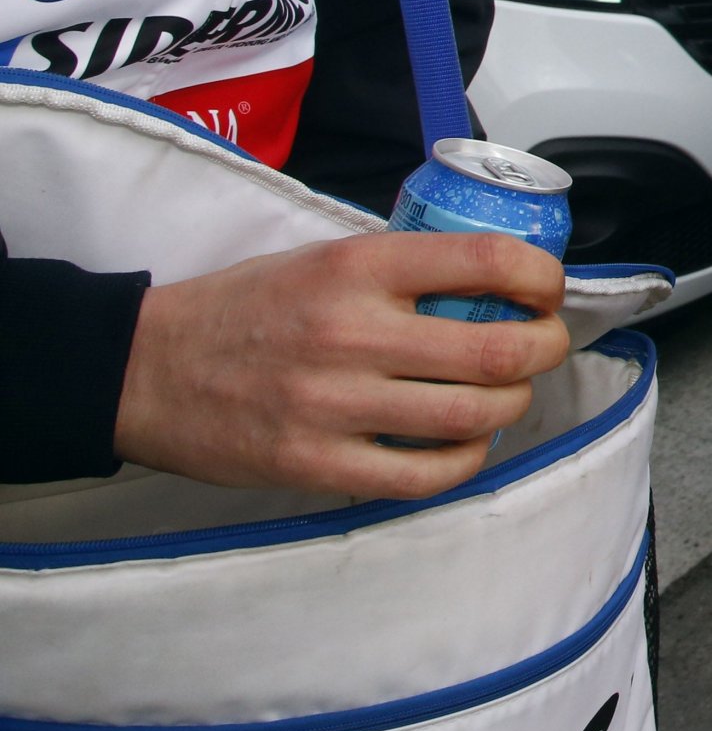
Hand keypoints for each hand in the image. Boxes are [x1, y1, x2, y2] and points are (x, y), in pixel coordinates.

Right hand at [113, 234, 570, 499]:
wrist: (144, 368)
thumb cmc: (245, 307)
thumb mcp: (326, 255)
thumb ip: (404, 268)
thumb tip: (497, 279)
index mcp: (359, 266)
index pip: (486, 260)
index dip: (542, 278)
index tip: (548, 290)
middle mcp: (353, 331)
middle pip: (497, 349)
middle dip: (545, 348)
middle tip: (545, 346)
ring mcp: (334, 404)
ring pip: (470, 415)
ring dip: (512, 406)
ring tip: (508, 395)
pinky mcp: (314, 464)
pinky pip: (421, 475)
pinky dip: (464, 461)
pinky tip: (466, 443)